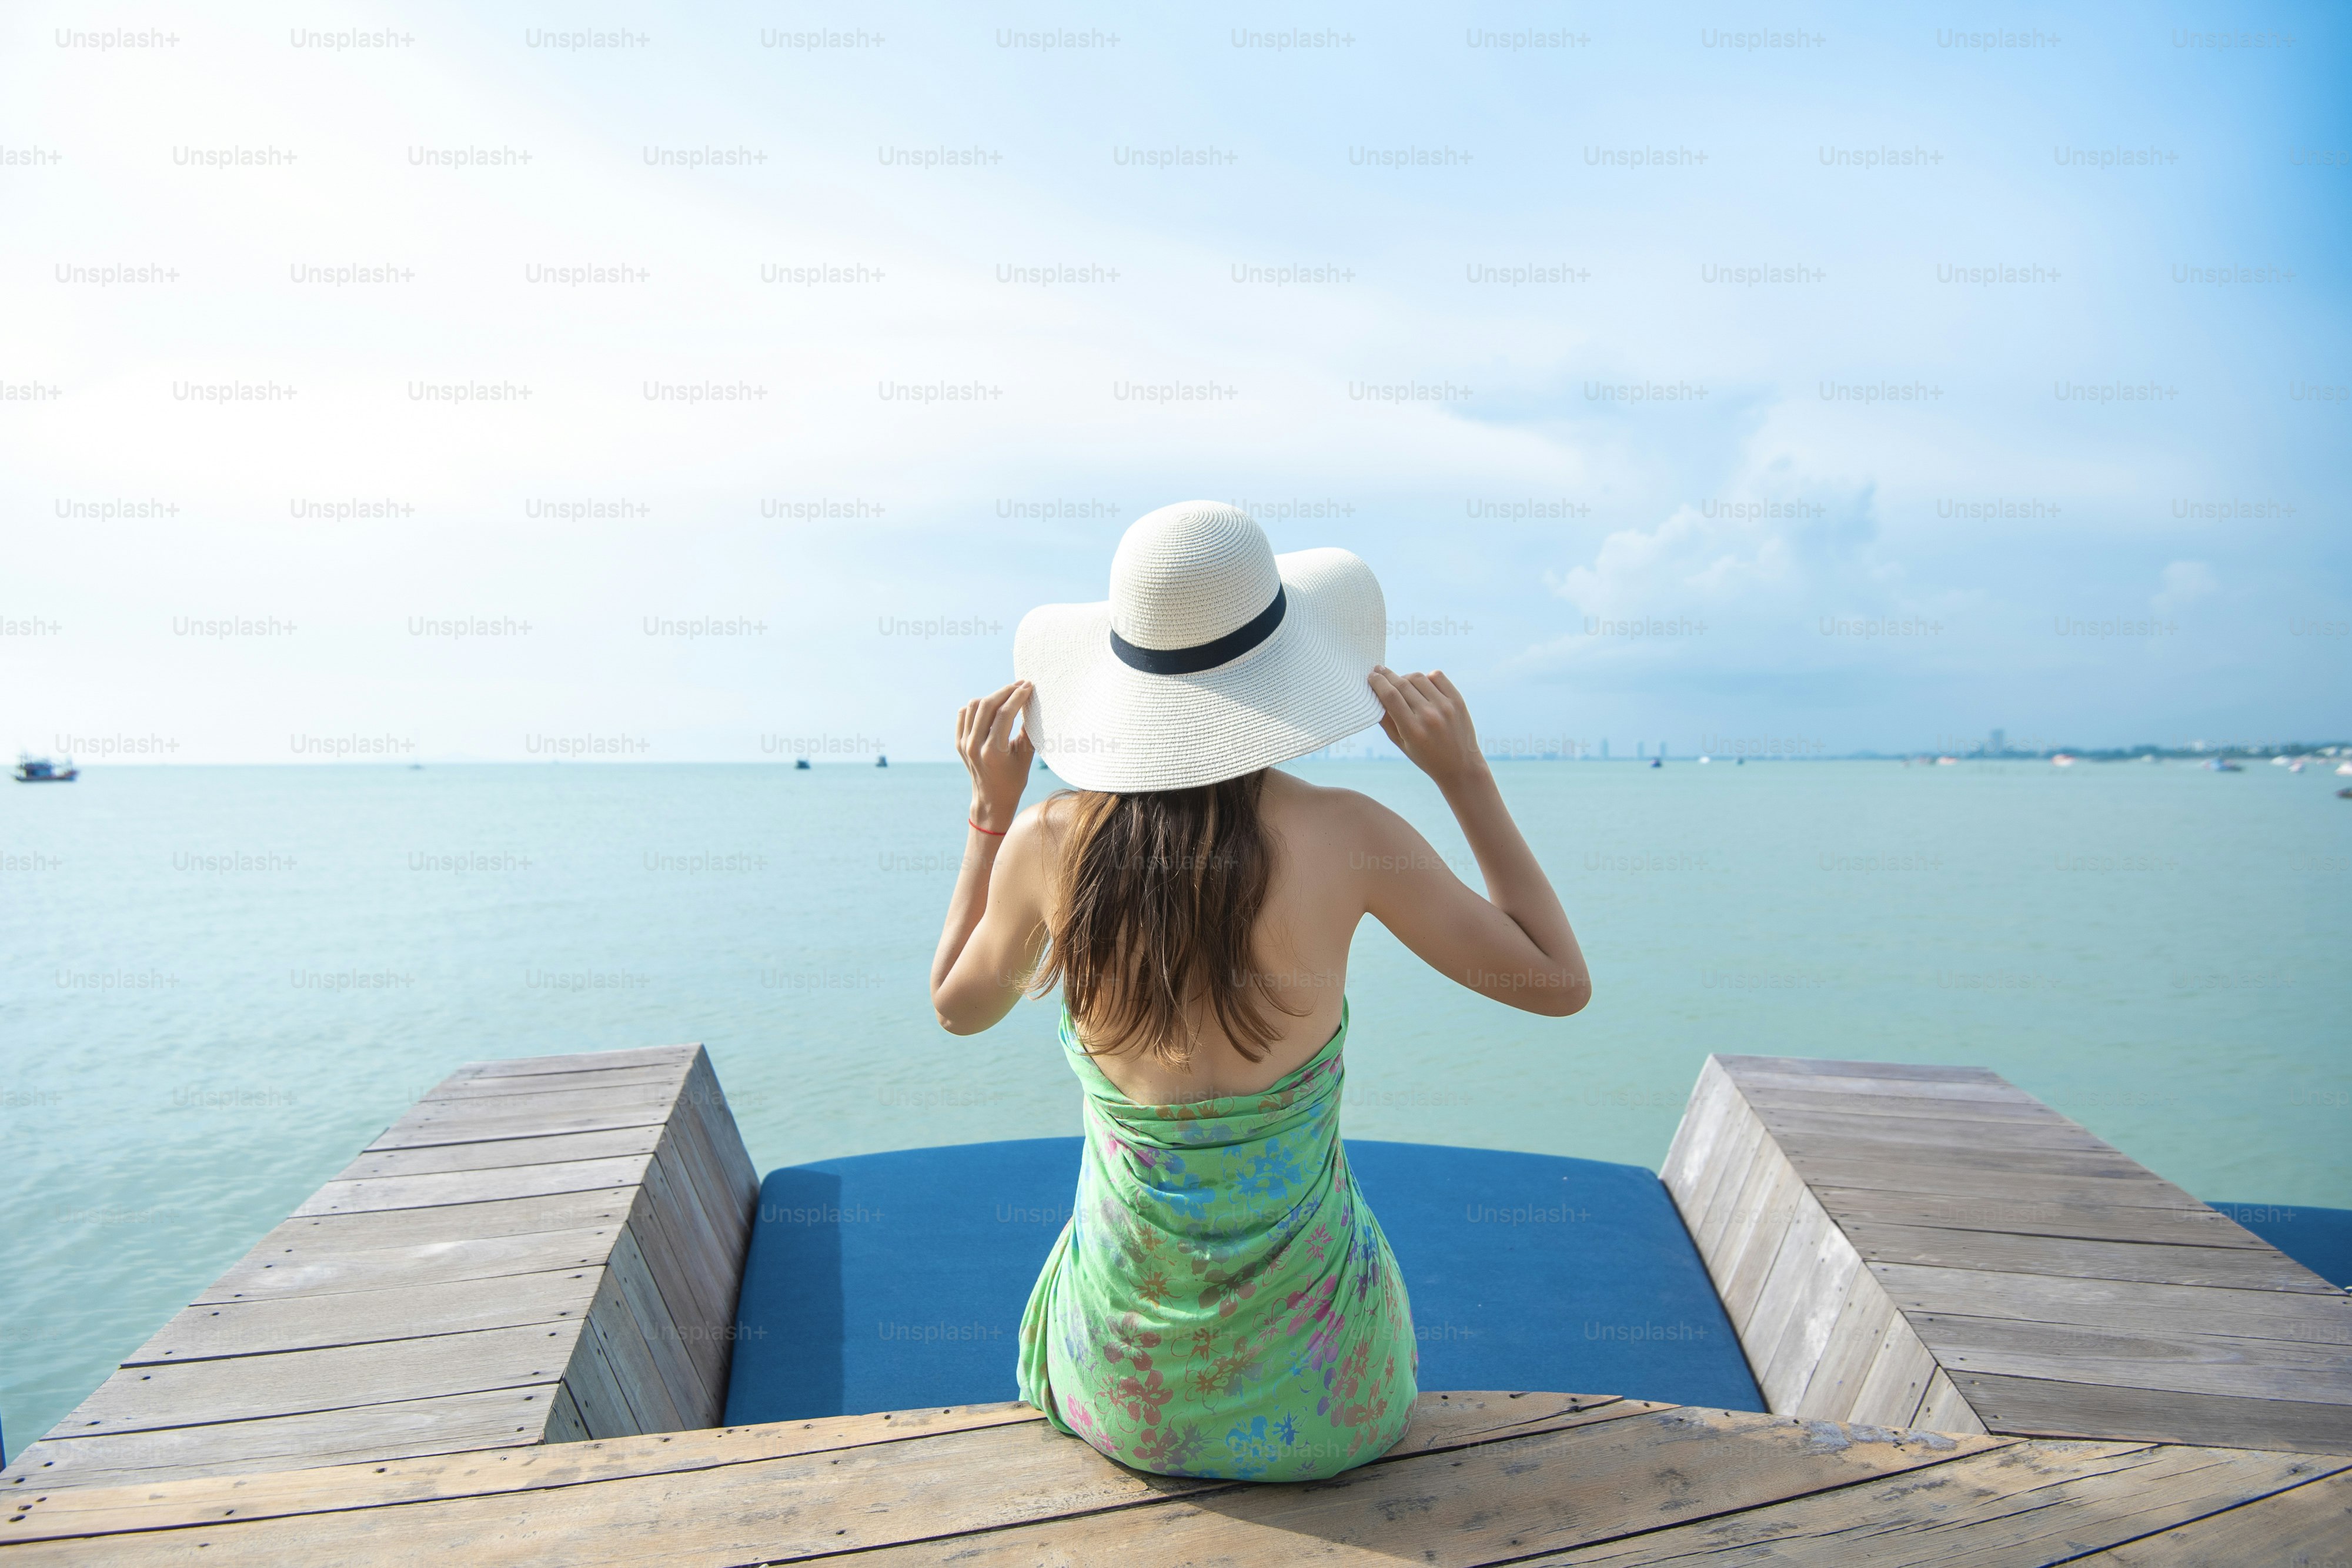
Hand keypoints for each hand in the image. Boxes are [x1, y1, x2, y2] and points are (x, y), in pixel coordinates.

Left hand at [957, 680, 1034, 830]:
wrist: (991, 799)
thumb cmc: (1013, 780)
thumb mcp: (1026, 756)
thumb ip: (1028, 730)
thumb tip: (1032, 704)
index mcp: (993, 751)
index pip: (1005, 713)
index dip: (1018, 696)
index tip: (1029, 686)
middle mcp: (974, 745)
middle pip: (987, 705)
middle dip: (1005, 691)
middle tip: (1020, 685)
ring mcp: (964, 743)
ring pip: (973, 706)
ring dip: (991, 696)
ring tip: (1007, 695)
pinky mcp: (959, 742)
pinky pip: (964, 714)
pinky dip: (977, 706)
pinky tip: (991, 706)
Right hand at [1370, 666, 1487, 791]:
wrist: (1460, 766)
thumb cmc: (1426, 757)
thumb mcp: (1402, 744)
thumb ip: (1386, 720)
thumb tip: (1374, 694)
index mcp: (1413, 730)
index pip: (1390, 696)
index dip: (1378, 682)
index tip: (1371, 676)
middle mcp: (1429, 716)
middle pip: (1402, 684)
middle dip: (1387, 675)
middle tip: (1379, 671)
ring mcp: (1445, 706)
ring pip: (1418, 678)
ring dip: (1405, 677)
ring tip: (1401, 683)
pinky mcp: (1457, 700)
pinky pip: (1437, 676)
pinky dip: (1426, 677)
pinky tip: (1422, 685)